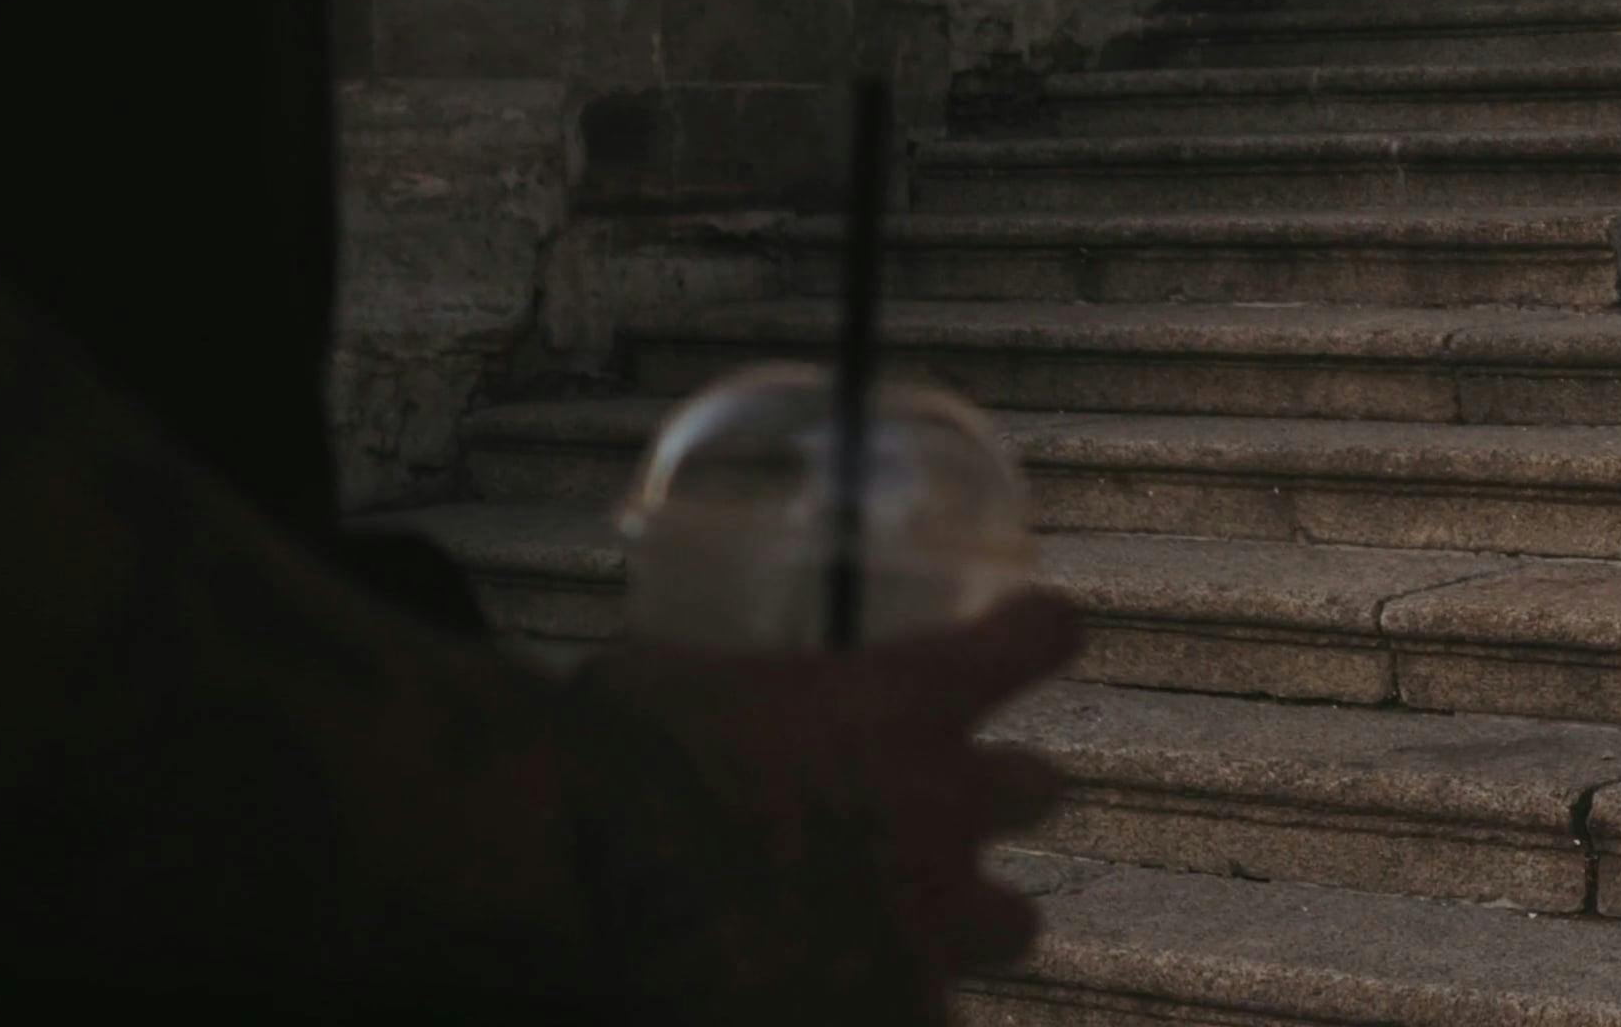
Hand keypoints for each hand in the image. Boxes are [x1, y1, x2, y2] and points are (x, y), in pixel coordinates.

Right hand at [564, 588, 1082, 1026]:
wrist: (578, 868)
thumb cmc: (613, 752)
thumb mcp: (683, 678)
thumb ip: (740, 692)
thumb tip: (714, 706)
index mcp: (911, 696)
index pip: (1041, 635)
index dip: (1030, 636)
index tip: (1025, 632)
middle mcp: (947, 801)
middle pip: (1037, 790)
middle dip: (984, 802)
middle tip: (916, 818)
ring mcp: (930, 914)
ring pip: (1010, 926)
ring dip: (960, 925)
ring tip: (878, 937)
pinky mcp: (893, 1007)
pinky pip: (927, 1019)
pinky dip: (887, 1009)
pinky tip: (802, 999)